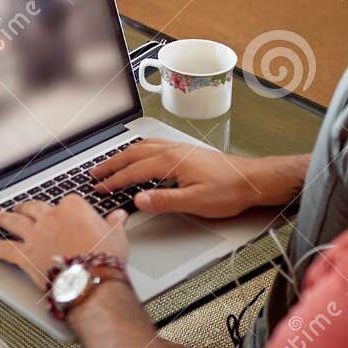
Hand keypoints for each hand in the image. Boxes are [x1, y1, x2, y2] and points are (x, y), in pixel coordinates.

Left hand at [0, 196, 128, 285]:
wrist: (90, 281)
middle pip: (34, 208)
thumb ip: (113, 224)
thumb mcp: (116, 237)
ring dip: (5, 219)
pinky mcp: (24, 254)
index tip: (65, 217)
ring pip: (15, 222)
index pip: (66, 203)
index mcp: (73, 207)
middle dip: (26, 208)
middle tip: (21, 208)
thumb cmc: (105, 260)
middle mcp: (50, 217)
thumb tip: (119, 217)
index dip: (65, 212)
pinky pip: (3, 248)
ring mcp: (35, 234)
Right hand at [89, 138, 264, 218]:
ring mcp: (178, 148)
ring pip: (142, 147)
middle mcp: (172, 150)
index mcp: (170, 161)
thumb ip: (165, 201)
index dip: (115, 181)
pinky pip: (153, 145)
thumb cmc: (228, 191)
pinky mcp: (185, 151)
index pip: (134, 171)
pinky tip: (138, 154)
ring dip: (123, 155)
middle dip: (111, 164)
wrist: (252, 180)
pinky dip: (138, 150)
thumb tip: (138, 200)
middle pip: (133, 154)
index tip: (100, 189)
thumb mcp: (196, 202)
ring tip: (110, 164)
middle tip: (95, 174)